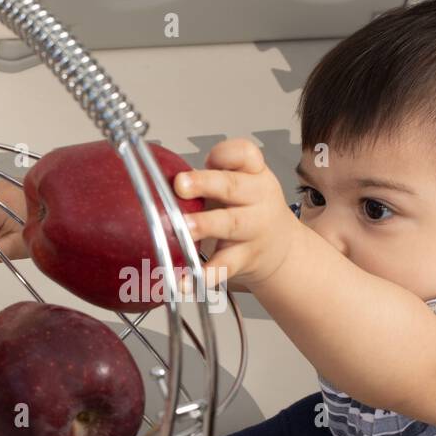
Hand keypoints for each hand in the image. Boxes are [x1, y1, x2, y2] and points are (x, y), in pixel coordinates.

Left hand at [173, 138, 299, 289]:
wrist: (282, 249)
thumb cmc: (249, 209)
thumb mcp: (241, 184)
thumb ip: (208, 177)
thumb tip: (154, 177)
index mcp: (254, 174)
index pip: (245, 155)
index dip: (226, 154)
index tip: (208, 158)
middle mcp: (257, 199)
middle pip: (233, 187)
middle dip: (205, 184)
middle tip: (180, 185)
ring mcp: (253, 230)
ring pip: (230, 225)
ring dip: (205, 225)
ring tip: (183, 228)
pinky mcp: (245, 259)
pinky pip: (224, 267)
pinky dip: (203, 275)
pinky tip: (185, 280)